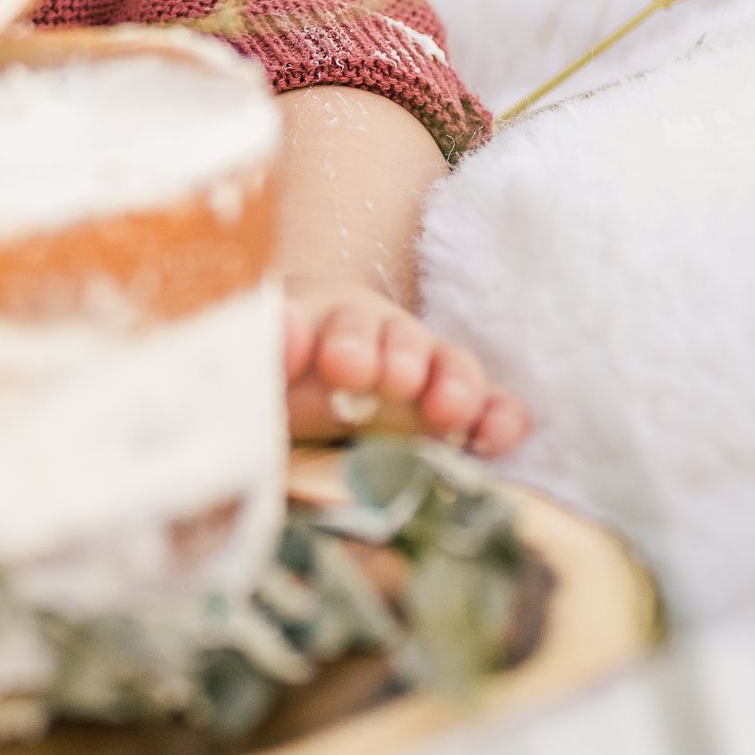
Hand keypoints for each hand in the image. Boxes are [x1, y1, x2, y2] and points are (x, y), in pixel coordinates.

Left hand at [285, 279, 529, 459]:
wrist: (311, 415)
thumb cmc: (277, 398)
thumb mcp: (256, 382)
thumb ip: (263, 360)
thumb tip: (287, 330)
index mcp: (315, 319)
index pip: (319, 318)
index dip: (330, 337)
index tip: (329, 360)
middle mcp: (377, 334)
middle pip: (390, 334)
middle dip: (394, 354)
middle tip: (390, 378)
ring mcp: (425, 369)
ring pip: (448, 363)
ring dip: (451, 382)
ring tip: (446, 410)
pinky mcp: (462, 410)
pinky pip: (492, 407)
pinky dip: (498, 416)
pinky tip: (494, 436)